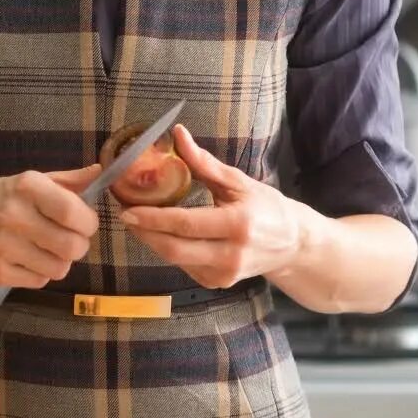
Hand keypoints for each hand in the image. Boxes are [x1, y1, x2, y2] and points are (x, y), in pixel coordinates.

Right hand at [0, 165, 101, 290]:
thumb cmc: (3, 198)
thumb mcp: (33, 182)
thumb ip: (68, 181)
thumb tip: (100, 173)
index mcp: (26, 187)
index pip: (70, 211)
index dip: (88, 222)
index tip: (86, 223)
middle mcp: (12, 215)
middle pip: (71, 246)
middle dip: (78, 245)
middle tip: (69, 240)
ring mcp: (2, 246)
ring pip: (58, 268)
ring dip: (60, 261)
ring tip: (49, 250)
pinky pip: (39, 281)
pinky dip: (41, 273)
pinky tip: (29, 259)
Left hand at [119, 125, 309, 289]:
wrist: (293, 245)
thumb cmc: (267, 208)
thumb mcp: (238, 181)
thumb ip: (204, 162)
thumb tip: (177, 134)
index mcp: (238, 224)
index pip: (186, 224)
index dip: (154, 218)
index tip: (128, 209)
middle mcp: (231, 254)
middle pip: (174, 249)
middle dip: (144, 233)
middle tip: (125, 215)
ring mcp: (224, 274)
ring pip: (176, 260)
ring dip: (152, 240)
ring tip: (138, 220)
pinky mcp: (218, 283)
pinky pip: (184, 267)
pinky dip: (169, 249)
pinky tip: (161, 234)